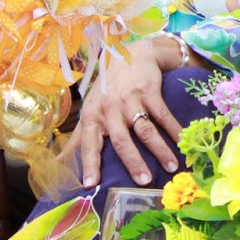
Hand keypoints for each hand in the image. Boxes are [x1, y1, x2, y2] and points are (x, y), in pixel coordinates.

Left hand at [74, 36, 181, 187]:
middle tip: (144, 182)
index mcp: (92, 116)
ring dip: (160, 150)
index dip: (89, 163)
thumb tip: (57, 163)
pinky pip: (163, 115)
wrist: (131, 55)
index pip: (89, 143)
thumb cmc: (108, 89)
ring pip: (145, 130)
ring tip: (171, 167)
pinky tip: (182, 140)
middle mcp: (109, 109)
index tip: (91, 184)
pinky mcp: (149, 90)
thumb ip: (78, 138)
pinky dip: (173, 129)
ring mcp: (130, 99)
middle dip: (133, 162)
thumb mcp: (90, 111)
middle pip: (121, 140)